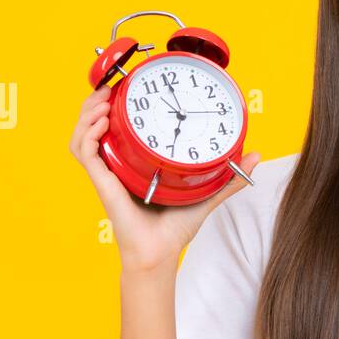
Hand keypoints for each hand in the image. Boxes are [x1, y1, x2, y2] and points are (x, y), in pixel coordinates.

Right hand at [68, 84, 259, 273]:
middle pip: (93, 124)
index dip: (116, 104)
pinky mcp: (103, 183)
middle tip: (112, 86)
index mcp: (135, 162)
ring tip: (103, 101)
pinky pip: (86, 153)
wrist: (161, 253)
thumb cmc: (176, 228)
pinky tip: (102, 122)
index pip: (118, 126)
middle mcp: (117, 164)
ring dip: (88, 113)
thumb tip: (255, 155)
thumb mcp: (206, 193)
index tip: (127, 86)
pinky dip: (88, 134)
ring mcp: (107, 173)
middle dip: (96, 101)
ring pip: (83, 135)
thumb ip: (229, 177)